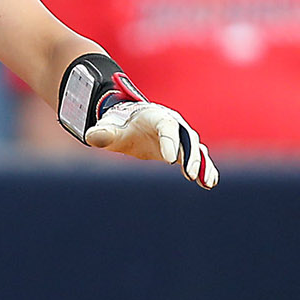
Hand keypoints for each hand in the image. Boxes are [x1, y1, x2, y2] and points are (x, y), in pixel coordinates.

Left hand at [83, 101, 218, 188]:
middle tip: (190, 173)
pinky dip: (205, 169)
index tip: (168, 159)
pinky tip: (209, 183)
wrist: (130, 121)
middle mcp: (173, 123)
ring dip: (202, 164)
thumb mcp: (109, 128)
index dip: (168, 141)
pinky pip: (198, 158)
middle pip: (186, 138)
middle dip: (189, 156)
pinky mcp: (183, 149)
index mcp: (155, 116)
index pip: (165, 126)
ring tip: (206, 182)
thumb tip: (90, 137)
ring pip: (195, 149)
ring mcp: (180, 136)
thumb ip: (102, 133)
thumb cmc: (120, 124)